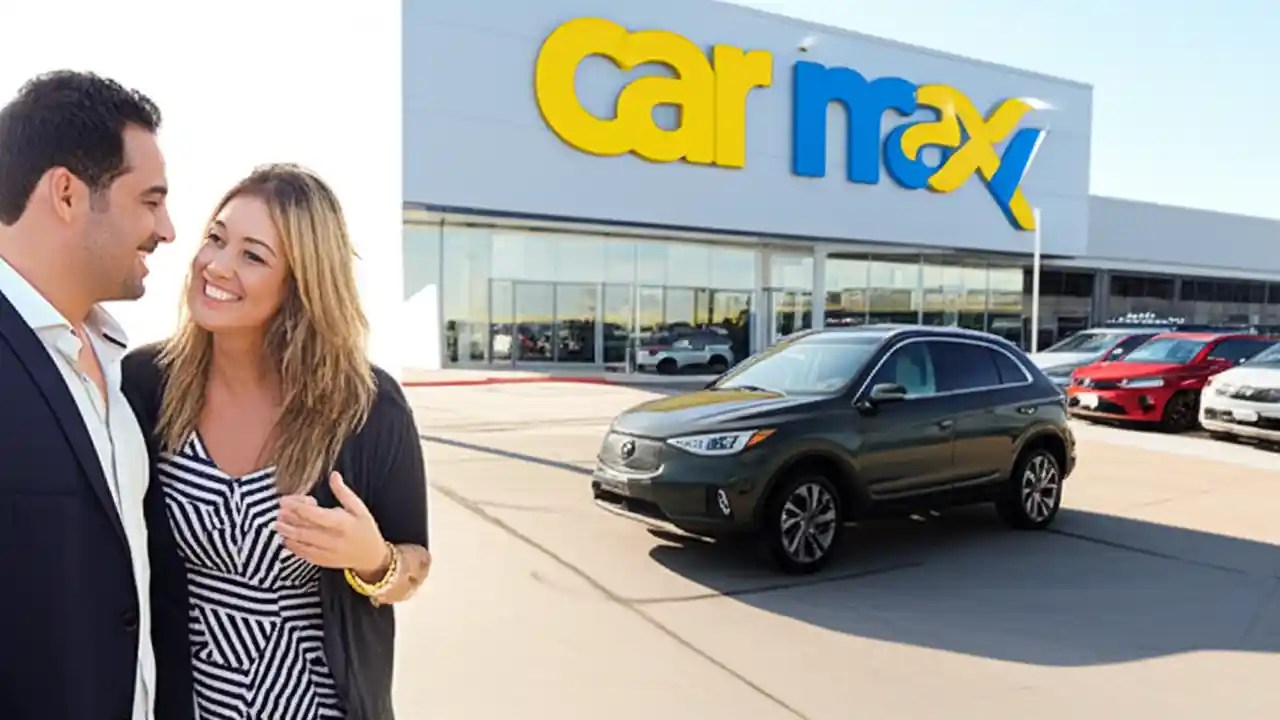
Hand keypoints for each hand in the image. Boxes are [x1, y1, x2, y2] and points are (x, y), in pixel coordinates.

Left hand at [276, 472, 390, 579]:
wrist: (371, 557)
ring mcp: (327, 552)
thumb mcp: (359, 508)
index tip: (286, 500)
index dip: (298, 507)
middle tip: (279, 511)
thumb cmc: (366, 529)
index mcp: (343, 524)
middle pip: (305, 529)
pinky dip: (293, 547)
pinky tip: (286, 540)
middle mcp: (334, 539)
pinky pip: (304, 555)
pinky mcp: (323, 561)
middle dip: (289, 520)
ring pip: (302, 543)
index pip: (315, 515)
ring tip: (277, 525)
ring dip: (288, 533)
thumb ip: (344, 492)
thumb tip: (333, 475)